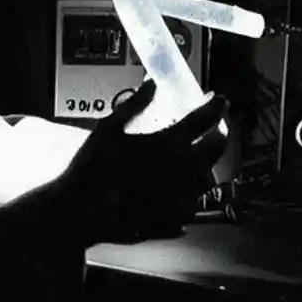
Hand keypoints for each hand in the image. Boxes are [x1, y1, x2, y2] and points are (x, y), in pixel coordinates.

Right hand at [52, 79, 227, 244]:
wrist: (81, 211)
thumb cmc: (92, 168)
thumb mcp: (109, 127)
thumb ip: (135, 103)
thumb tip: (151, 83)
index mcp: (170, 143)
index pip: (206, 118)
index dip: (216, 105)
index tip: (218, 99)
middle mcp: (183, 170)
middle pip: (217, 147)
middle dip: (220, 132)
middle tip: (214, 126)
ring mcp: (182, 196)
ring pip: (209, 176)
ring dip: (206, 163)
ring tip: (196, 155)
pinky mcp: (176, 218)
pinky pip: (194, 201)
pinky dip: (193, 190)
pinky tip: (180, 185)